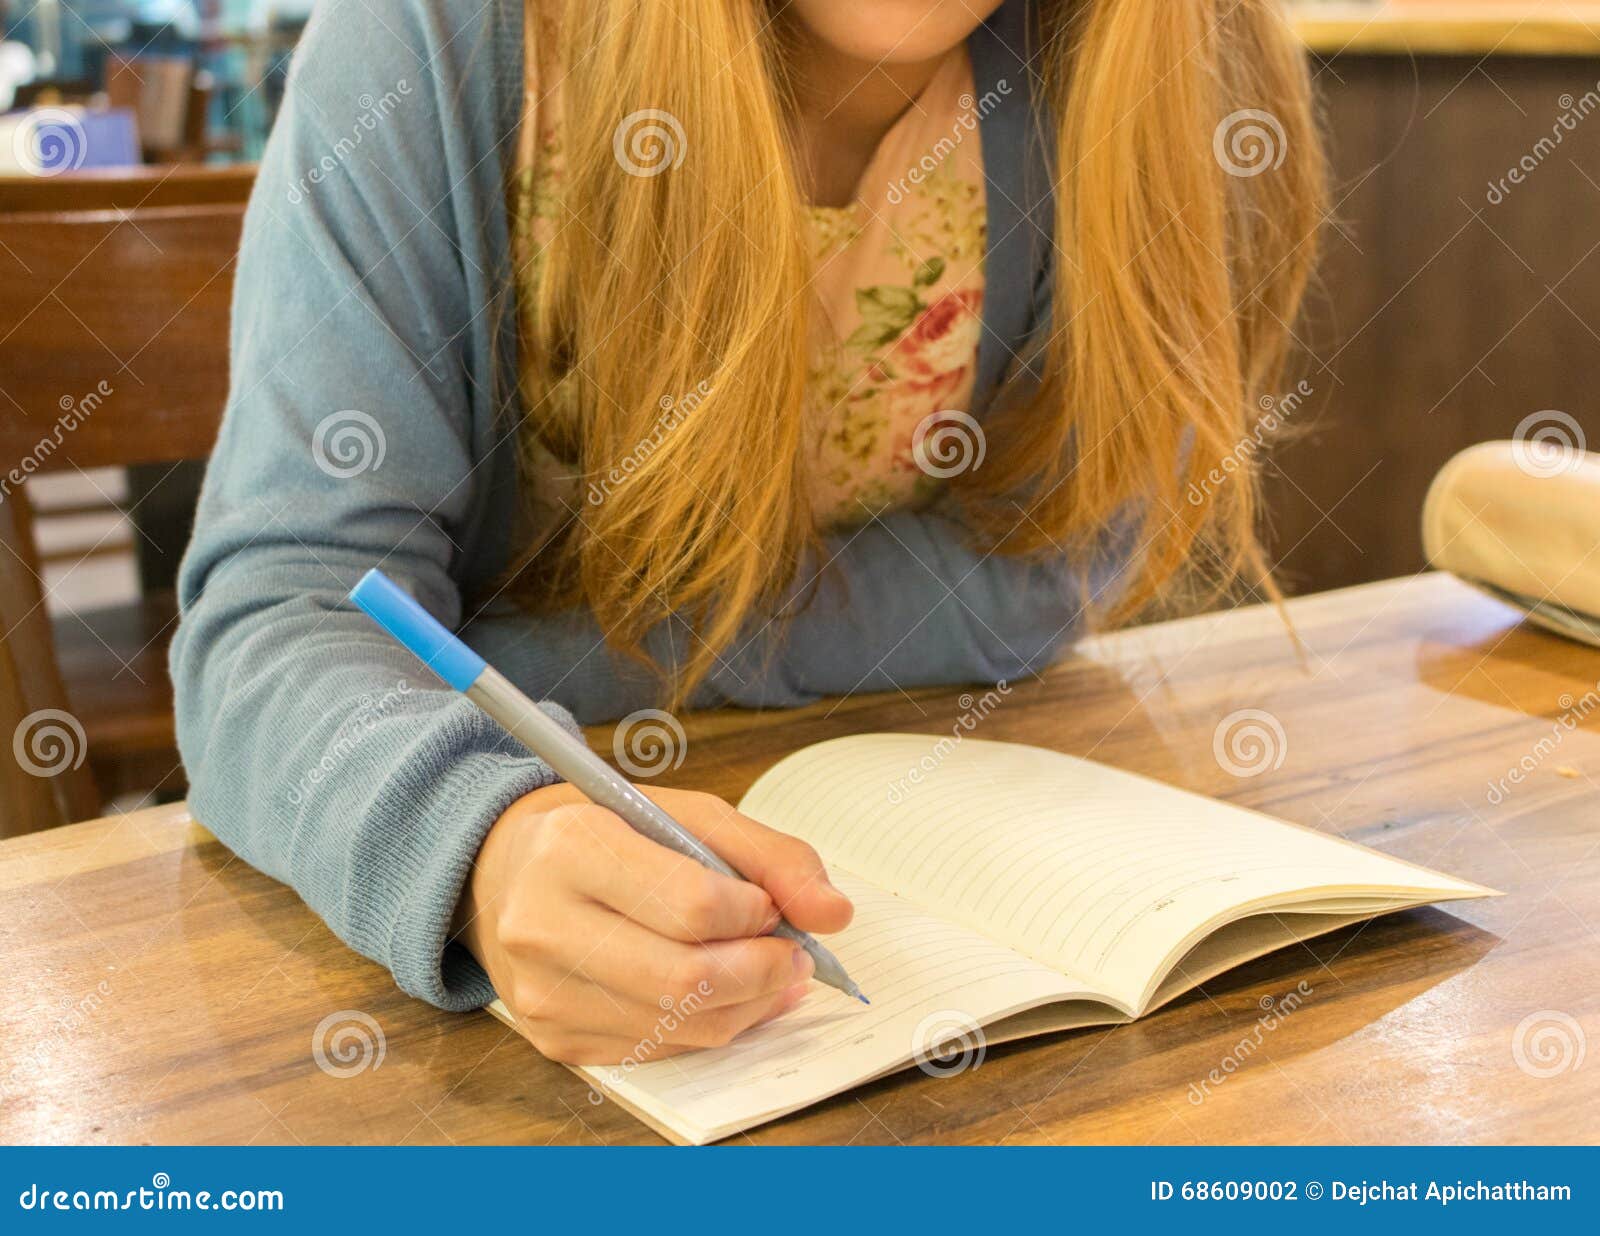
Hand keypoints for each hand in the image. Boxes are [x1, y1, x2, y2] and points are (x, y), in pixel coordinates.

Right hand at [455, 782, 853, 1064]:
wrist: (505, 871)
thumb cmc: (606, 834)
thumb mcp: (685, 814)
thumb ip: (770, 855)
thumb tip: (835, 913)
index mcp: (571, 848)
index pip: (690, 905)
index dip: (752, 912)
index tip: (769, 905)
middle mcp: (543, 924)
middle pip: (686, 978)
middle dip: (765, 971)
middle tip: (796, 954)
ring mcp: (543, 992)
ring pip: (680, 1024)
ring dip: (750, 1005)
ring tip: (772, 974)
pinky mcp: (554, 1038)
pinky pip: (659, 1048)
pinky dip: (713, 1027)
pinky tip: (731, 997)